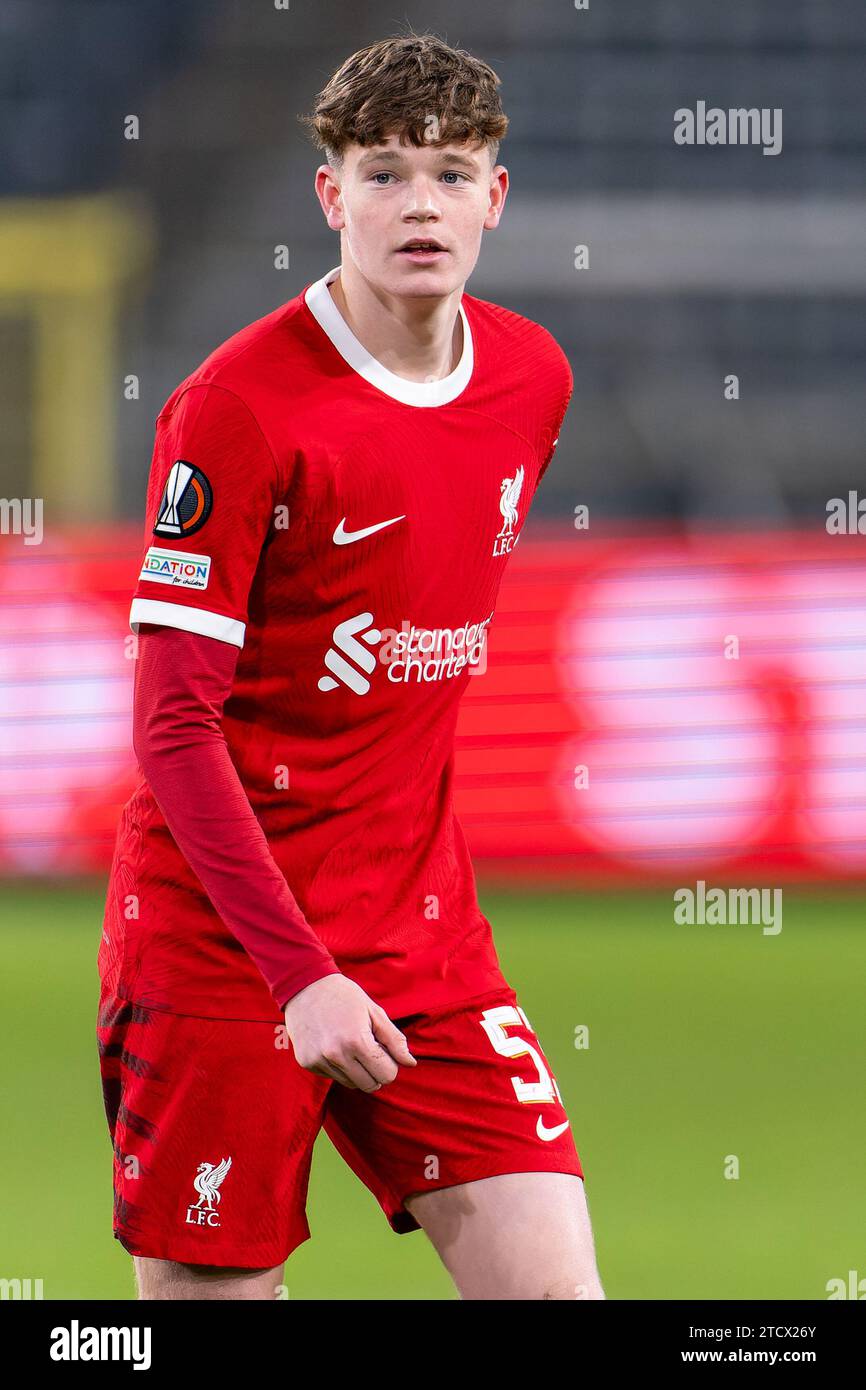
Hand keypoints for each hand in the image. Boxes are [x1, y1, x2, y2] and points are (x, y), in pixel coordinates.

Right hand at [284, 973, 416, 1091]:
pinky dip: (339, 1067)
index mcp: (357, 1041)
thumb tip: (411, 1063)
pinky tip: (334, 1045)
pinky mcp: (307, 1063)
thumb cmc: (345, 996)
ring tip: (351, 1045)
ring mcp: (319, 1061)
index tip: (383, 1050)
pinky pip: (333, 1077)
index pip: (386, 1075)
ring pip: (352, 1084)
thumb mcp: (374, 1012)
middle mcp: (337, 1055)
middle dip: (376, 1072)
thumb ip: (394, 1040)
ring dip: (357, 1071)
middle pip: (370, 1085)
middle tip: (370, 1051)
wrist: (305, 986)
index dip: (390, 1064)